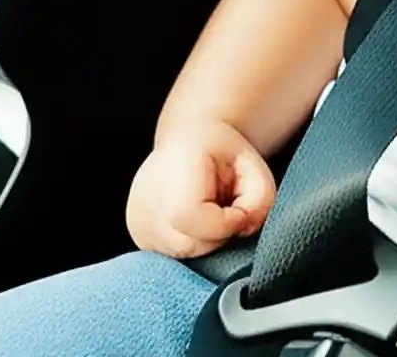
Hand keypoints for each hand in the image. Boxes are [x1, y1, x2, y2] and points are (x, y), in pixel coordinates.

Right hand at [126, 121, 275, 258]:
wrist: (187, 142)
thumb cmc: (222, 153)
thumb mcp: (253, 166)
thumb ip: (260, 199)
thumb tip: (243, 229)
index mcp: (171, 170)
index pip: (187, 217)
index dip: (223, 223)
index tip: (238, 210)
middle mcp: (145, 198)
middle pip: (187, 244)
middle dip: (219, 235)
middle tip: (226, 209)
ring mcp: (136, 220)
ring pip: (181, 255)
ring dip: (206, 241)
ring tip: (209, 212)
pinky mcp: (138, 235)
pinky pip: (172, 255)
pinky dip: (192, 243)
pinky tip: (195, 221)